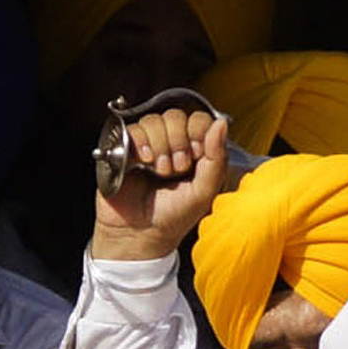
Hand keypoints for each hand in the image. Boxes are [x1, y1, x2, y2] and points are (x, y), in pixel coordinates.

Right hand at [90, 107, 228, 259]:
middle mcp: (171, 144)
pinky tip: (144, 162)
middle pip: (176, 116)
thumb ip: (216, 158)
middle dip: (179, 142)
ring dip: (160, 147)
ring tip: (160, 171)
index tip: (197, 155)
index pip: (199, 119)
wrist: (140, 232)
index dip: (198, 133)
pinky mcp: (125, 147)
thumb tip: (222, 123)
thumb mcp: (204, 191)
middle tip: (177, 168)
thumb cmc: (174, 216)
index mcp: (194, 151)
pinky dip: (141, 144)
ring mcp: (148, 144)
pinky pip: (133, 128)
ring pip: (155, 120)